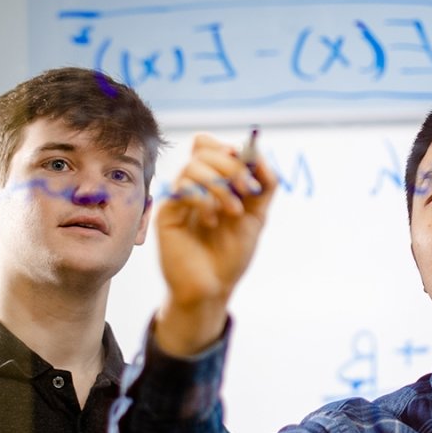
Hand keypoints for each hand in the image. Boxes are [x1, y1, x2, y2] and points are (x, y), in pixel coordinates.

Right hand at [154, 133, 277, 355]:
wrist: (213, 287)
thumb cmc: (231, 254)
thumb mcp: (257, 216)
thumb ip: (264, 185)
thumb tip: (259, 155)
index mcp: (214, 181)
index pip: (212, 145)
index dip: (232, 150)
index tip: (251, 168)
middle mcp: (194, 185)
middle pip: (203, 149)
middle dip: (231, 167)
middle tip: (247, 190)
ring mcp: (180, 197)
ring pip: (193, 165)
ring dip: (220, 186)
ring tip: (233, 212)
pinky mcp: (167, 212)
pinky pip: (182, 188)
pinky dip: (203, 200)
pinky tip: (211, 221)